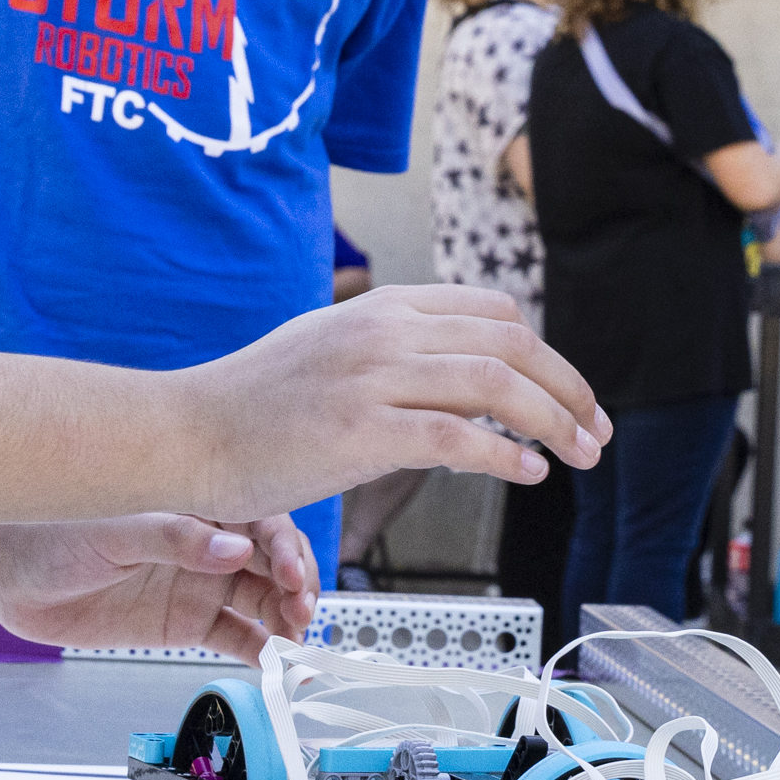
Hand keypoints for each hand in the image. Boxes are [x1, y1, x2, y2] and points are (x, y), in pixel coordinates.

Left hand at [0, 515, 322, 662]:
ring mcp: (200, 579)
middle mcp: (208, 538)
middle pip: (272, 559)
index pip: (261, 518)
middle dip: (295, 584)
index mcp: (198, 500)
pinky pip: (236, 634)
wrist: (9, 572)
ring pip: (262, 598)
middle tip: (300, 613)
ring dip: (285, 617)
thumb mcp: (115, 530)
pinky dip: (261, 648)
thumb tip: (233, 548)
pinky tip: (275, 664)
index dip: (284, 547)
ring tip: (293, 643)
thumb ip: (174, 538)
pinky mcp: (186, 619)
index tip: (290, 577)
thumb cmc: (53, 529)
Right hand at [175, 284, 609, 521]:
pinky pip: (457, 437)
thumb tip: (459, 382)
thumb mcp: (331, 352)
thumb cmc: (250, 405)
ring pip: (496, 384)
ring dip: (554, 421)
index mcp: (381, 306)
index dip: (546, 354)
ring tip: (579, 454)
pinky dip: (505, 455)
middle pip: (510, 342)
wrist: (184, 434)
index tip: (569, 394)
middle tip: (595, 430)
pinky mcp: (360, 430)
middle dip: (568, 389)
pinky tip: (527, 472)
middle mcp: (383, 330)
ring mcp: (371, 376)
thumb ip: (394, 354)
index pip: (494, 310)